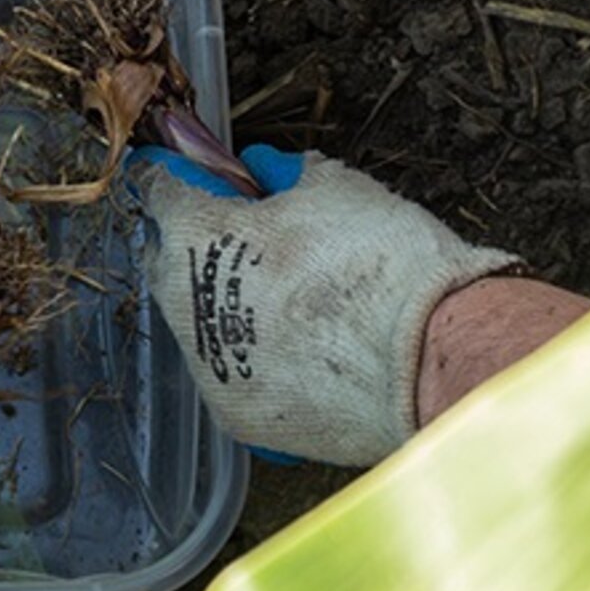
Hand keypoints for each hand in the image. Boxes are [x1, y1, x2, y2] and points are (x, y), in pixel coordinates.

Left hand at [129, 146, 520, 466]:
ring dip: (224, 307)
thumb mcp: (334, 187)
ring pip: (195, 326)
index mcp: (196, 236)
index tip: (199, 177)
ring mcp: (208, 369)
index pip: (159, 190)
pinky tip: (302, 354)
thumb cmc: (382, 260)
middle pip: (167, 262)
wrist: (430, 357)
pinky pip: (231, 377)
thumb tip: (264, 171)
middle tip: (249, 237)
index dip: (182, 176)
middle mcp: (183, 306)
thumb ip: (284, 174)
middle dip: (195, 245)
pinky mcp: (238, 419)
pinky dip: (254, 363)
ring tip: (289, 303)